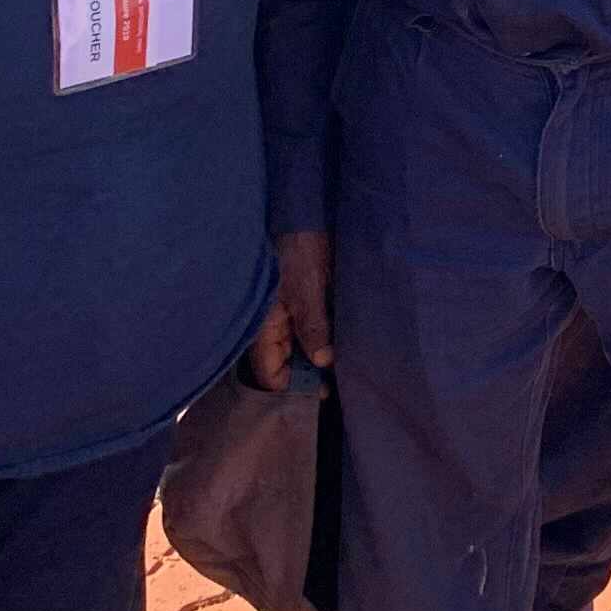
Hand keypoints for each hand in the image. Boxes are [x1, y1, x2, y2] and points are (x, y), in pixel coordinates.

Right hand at [248, 228, 332, 388]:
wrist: (307, 215)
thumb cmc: (299, 250)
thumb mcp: (307, 289)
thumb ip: (313, 326)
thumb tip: (323, 361)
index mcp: (263, 328)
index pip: (269, 374)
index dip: (292, 389)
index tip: (320, 394)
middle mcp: (273, 327)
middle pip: (286, 366)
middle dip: (310, 376)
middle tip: (340, 384)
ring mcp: (288, 317)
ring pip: (301, 350)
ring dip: (321, 358)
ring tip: (348, 369)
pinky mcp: (305, 305)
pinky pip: (312, 332)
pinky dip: (326, 339)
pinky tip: (346, 346)